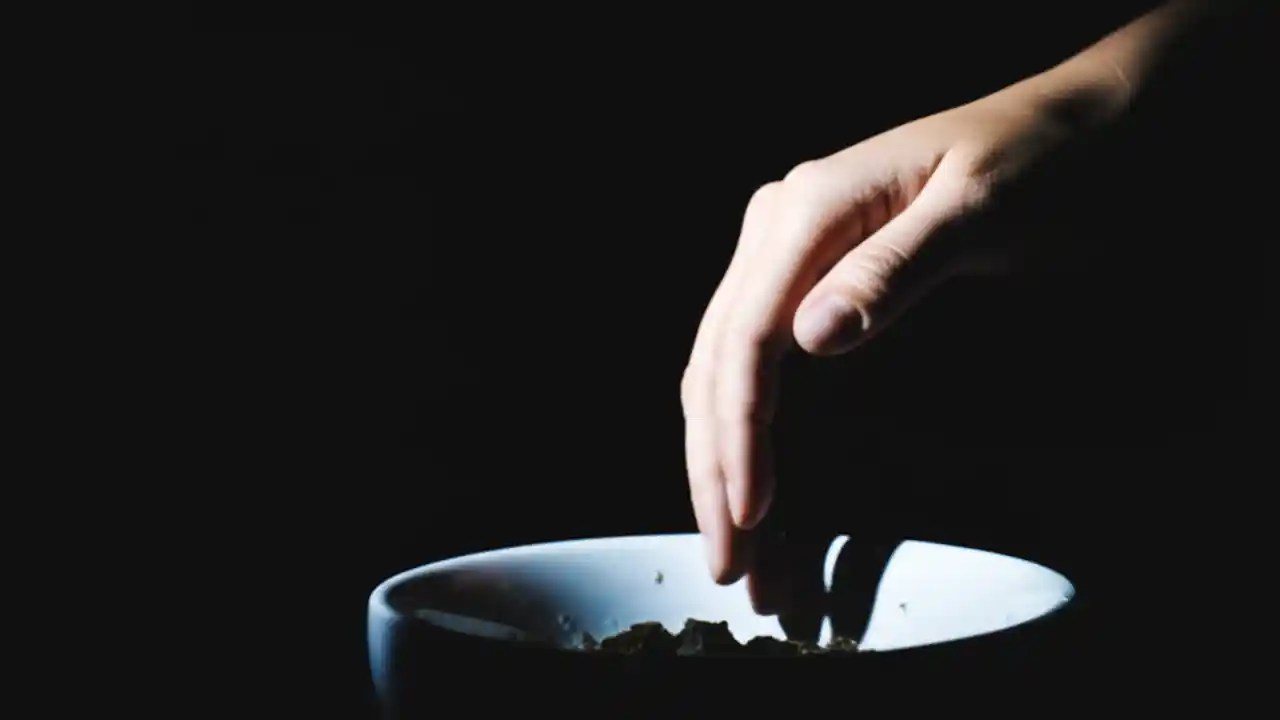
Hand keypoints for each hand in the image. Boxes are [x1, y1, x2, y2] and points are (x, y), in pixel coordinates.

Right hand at [681, 66, 1123, 583]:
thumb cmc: (1035, 163)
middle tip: (727, 562)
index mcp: (809, 207)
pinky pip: (755, 365)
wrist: (1067, 128)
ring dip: (719, 462)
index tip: (751, 512)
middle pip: (716, 363)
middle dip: (714, 467)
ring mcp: (785, 253)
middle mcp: (779, 229)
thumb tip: (811, 338)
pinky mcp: (806, 279)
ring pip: (721, 372)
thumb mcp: (982, 207)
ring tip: (735, 550)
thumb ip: (896, 268)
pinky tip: (751, 486)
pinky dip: (748, 434)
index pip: (747, 336)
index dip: (741, 432)